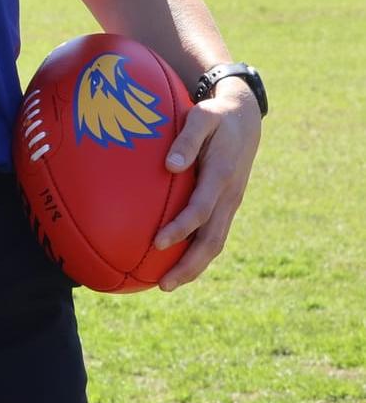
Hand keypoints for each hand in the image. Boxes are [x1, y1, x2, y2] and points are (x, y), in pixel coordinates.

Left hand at [153, 80, 262, 289]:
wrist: (245, 118)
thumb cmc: (215, 116)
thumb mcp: (202, 117)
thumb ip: (187, 140)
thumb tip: (169, 166)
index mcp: (221, 176)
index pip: (200, 210)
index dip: (180, 229)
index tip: (157, 243)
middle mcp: (229, 196)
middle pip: (212, 240)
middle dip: (189, 265)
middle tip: (163, 285)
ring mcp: (231, 203)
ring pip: (216, 243)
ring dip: (194, 266)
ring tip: (167, 284)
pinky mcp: (227, 205)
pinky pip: (215, 235)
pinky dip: (198, 253)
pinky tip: (177, 263)